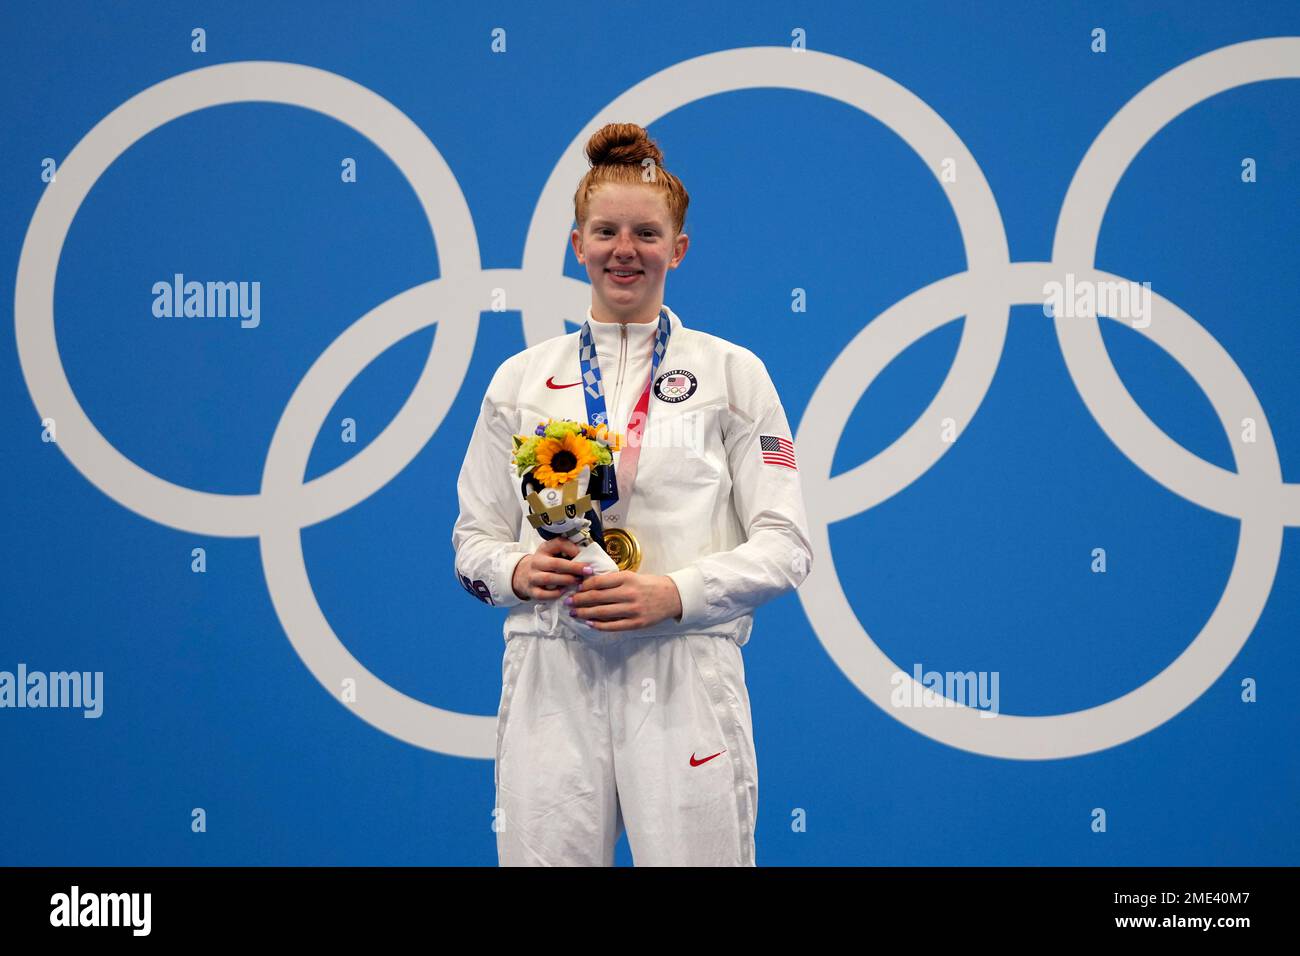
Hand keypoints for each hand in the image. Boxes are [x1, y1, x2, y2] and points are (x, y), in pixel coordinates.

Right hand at [512, 536, 593, 600]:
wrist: (522, 574)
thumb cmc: (544, 563)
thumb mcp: (552, 551)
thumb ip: (566, 550)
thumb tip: (584, 554)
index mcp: (544, 549)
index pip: (557, 544)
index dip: (571, 548)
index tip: (583, 553)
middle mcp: (536, 562)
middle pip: (555, 564)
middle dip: (574, 567)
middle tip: (588, 571)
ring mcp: (532, 577)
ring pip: (549, 578)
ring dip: (566, 580)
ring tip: (578, 582)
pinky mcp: (531, 590)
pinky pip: (543, 594)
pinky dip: (554, 594)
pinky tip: (564, 592)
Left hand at [565, 572, 683, 631]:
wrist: (672, 596)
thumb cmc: (649, 585)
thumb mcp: (632, 576)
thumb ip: (613, 580)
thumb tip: (588, 584)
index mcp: (627, 578)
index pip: (598, 582)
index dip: (583, 586)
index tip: (575, 588)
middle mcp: (629, 593)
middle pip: (596, 597)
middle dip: (578, 600)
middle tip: (568, 602)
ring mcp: (632, 609)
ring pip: (602, 612)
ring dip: (584, 613)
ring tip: (574, 613)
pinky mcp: (636, 623)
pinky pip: (613, 626)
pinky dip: (599, 625)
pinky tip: (590, 623)